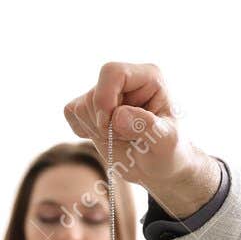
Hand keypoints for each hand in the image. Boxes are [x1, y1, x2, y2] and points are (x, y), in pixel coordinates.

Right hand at [62, 62, 219, 217]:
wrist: (159, 167)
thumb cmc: (169, 152)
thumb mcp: (167, 143)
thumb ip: (148, 128)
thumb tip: (119, 116)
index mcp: (148, 77)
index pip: (113, 72)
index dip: (105, 99)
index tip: (110, 127)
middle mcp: (126, 79)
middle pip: (94, 93)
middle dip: (104, 123)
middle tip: (127, 139)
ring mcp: (107, 92)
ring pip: (80, 106)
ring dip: (96, 130)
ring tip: (121, 138)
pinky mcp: (91, 106)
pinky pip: (71, 112)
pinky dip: (83, 130)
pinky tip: (106, 137)